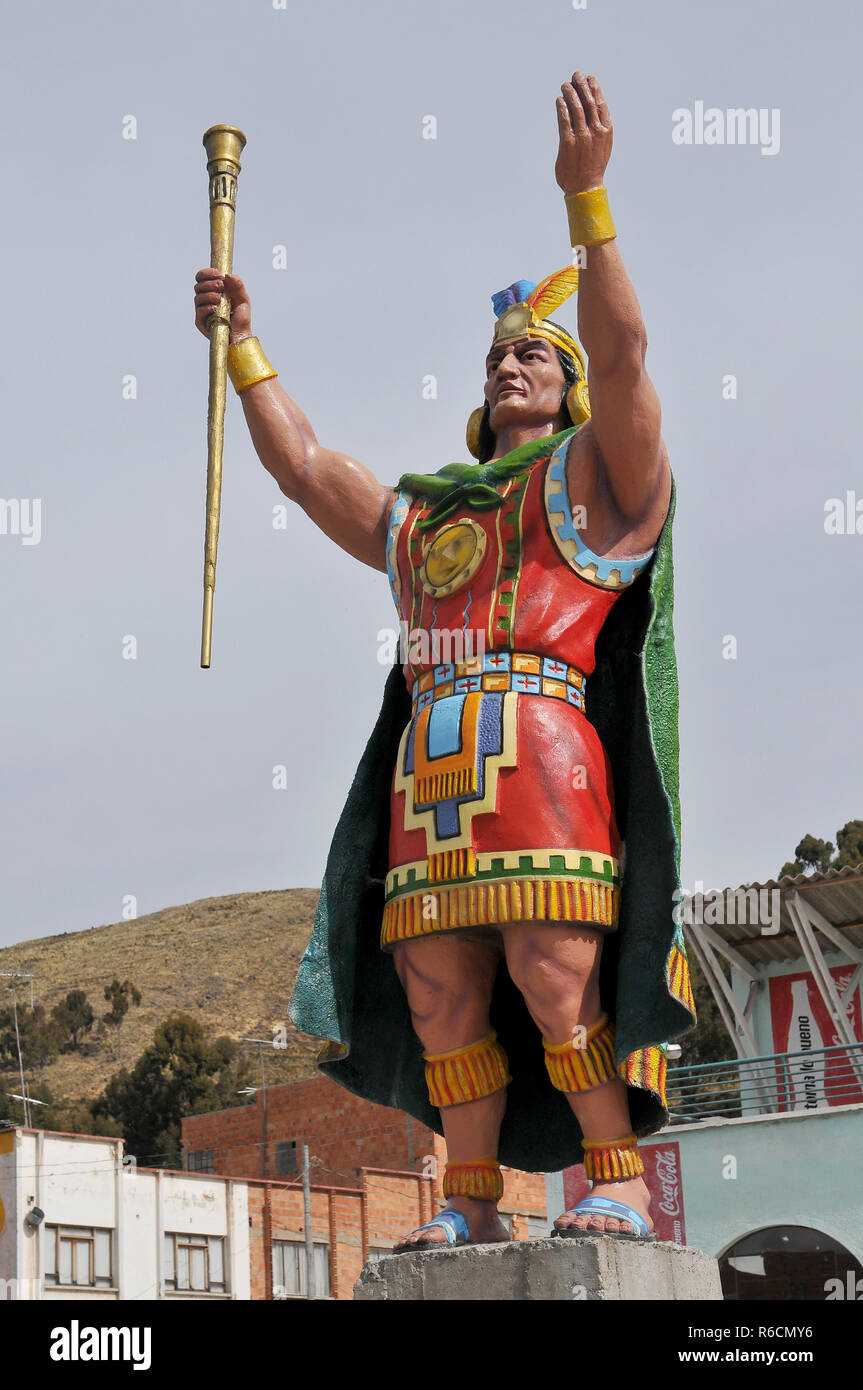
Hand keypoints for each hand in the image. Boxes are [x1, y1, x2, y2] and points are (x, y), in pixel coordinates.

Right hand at [193, 268, 251, 341]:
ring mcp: (202, 311)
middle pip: (198, 285)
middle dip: (209, 283)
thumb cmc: (241, 318)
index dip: (207, 273)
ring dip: (209, 295)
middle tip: (221, 286)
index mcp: (213, 291)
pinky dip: (207, 307)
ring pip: (198, 297)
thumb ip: (238, 285)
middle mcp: (205, 300)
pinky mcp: (201, 321)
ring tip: (220, 299)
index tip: (218, 274)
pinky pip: (199, 311)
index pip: (202, 277)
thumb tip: (227, 275)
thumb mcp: (243, 298)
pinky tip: (216, 308)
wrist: (241, 335)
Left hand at [555, 72, 612, 193]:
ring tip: (565, 85)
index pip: (600, 103)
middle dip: (582, 85)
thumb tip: (593, 112)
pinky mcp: (568, 143)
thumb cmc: (592, 167)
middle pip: (588, 102)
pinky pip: (565, 120)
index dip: (595, 88)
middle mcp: (595, 131)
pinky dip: (562, 108)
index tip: (589, 78)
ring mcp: (582, 137)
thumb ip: (599, 128)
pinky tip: (559, 100)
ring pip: (576, 108)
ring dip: (570, 93)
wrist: (586, 188)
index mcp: (606, 130)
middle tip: (576, 75)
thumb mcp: (602, 145)